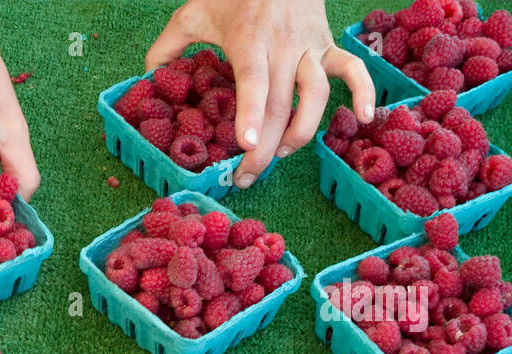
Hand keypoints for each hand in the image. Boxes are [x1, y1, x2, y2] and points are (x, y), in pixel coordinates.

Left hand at [145, 0, 375, 187]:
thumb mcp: (194, 12)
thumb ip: (167, 47)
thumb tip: (147, 78)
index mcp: (249, 39)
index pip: (254, 82)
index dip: (250, 115)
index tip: (244, 145)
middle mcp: (285, 46)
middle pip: (280, 105)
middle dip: (264, 148)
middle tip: (244, 178)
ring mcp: (310, 46)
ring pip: (316, 96)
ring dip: (301, 132)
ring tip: (281, 155)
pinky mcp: (328, 45)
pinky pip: (353, 69)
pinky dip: (364, 91)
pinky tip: (365, 118)